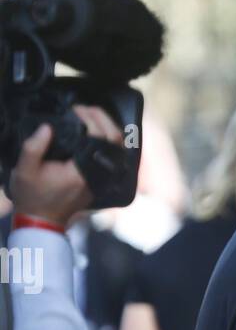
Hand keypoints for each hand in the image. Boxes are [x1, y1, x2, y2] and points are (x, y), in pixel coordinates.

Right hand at [10, 105, 122, 226]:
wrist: (42, 221)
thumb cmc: (32, 197)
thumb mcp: (25, 170)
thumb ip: (34, 147)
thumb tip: (47, 127)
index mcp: (82, 172)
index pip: (98, 138)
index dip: (90, 118)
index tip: (75, 110)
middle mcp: (97, 175)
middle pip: (115, 140)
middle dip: (103, 118)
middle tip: (85, 109)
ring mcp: (101, 179)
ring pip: (116, 148)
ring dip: (106, 128)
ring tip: (89, 115)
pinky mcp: (99, 180)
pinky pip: (110, 156)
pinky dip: (105, 140)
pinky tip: (91, 130)